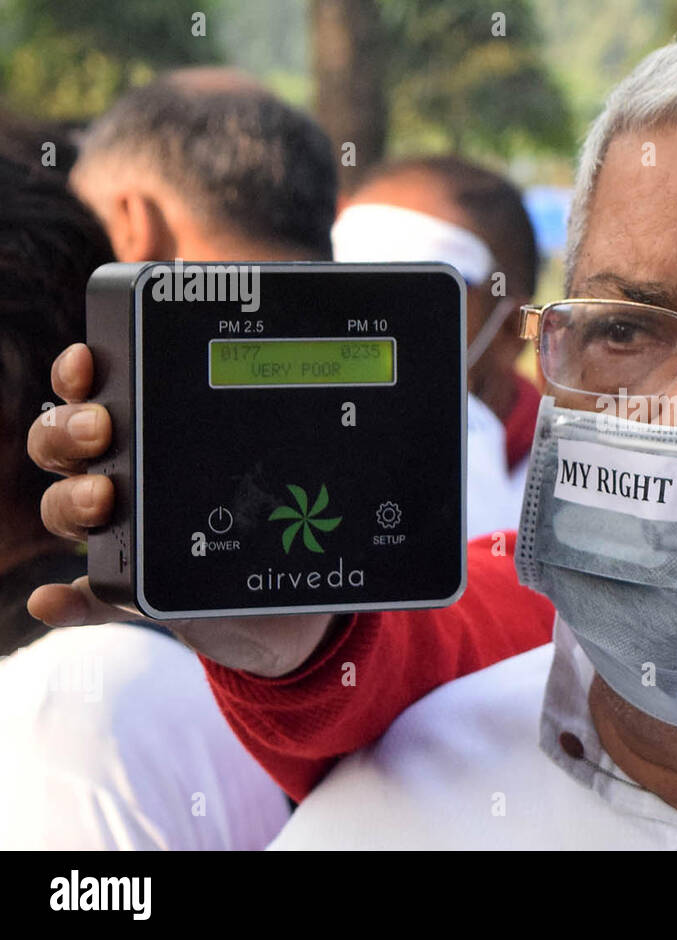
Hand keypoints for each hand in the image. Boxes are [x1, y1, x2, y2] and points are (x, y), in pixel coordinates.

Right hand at [26, 343, 338, 675]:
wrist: (295, 596)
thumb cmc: (290, 517)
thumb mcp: (293, 471)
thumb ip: (294, 441)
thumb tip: (336, 398)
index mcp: (162, 436)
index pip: (102, 393)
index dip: (79, 374)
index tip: (87, 362)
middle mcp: (131, 478)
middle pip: (66, 444)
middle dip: (67, 430)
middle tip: (101, 430)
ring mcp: (127, 536)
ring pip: (67, 509)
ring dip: (70, 501)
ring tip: (102, 500)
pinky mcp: (133, 595)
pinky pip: (88, 597)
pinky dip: (66, 600)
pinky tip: (54, 599)